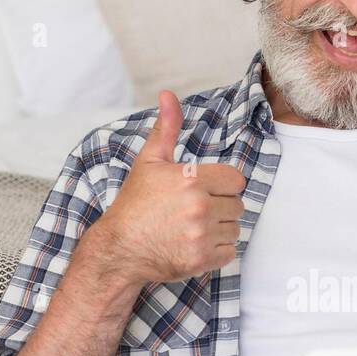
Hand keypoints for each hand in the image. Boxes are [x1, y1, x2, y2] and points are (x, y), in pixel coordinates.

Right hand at [90, 90, 246, 286]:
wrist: (119, 249)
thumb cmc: (135, 204)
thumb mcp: (149, 161)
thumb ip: (167, 129)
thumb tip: (168, 95)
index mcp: (191, 179)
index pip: (236, 179)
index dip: (222, 184)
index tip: (204, 190)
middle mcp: (199, 206)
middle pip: (237, 205)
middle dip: (221, 207)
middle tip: (194, 212)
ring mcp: (201, 235)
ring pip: (235, 229)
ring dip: (220, 230)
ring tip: (193, 228)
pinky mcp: (201, 260)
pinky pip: (229, 252)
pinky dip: (217, 251)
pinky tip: (195, 245)